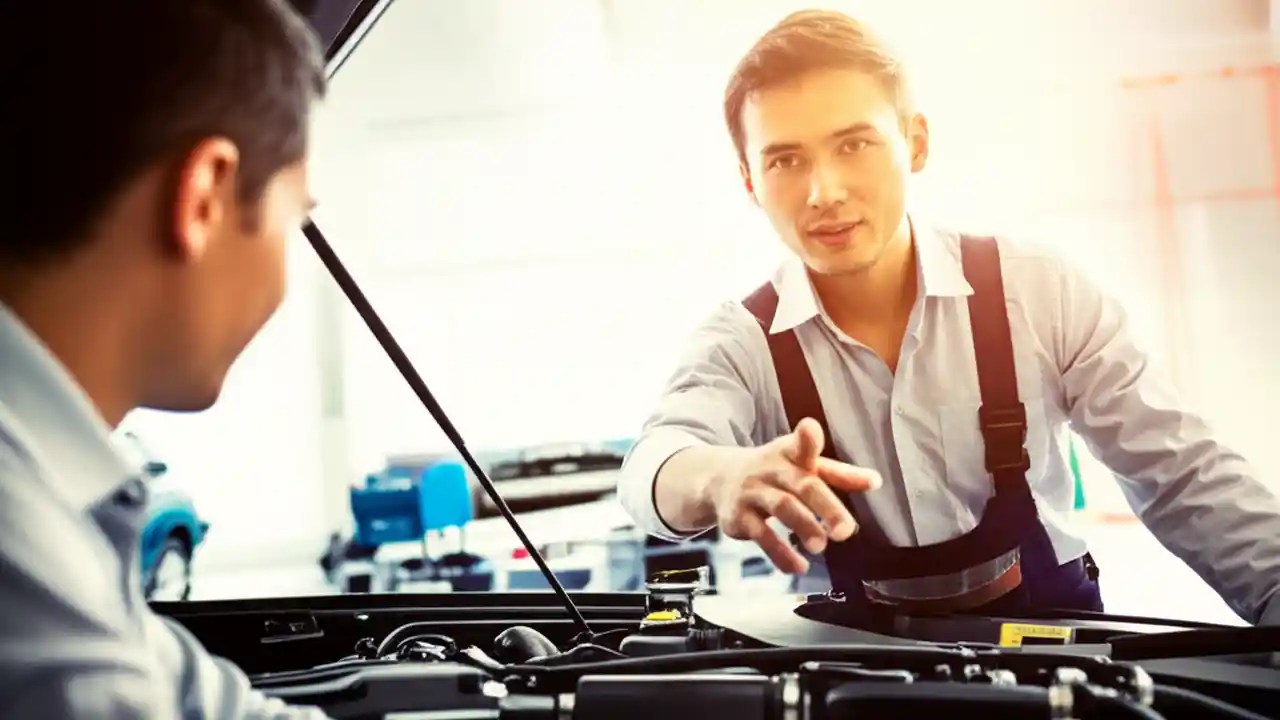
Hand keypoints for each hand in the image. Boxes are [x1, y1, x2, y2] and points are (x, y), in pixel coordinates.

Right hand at [710, 418, 880, 573]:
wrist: (720, 478)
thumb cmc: (775, 473)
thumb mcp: (803, 466)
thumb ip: (839, 474)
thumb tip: (875, 480)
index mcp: (790, 453)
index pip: (801, 444)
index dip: (807, 438)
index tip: (810, 430)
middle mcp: (771, 469)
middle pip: (802, 485)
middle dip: (826, 507)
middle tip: (845, 531)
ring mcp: (753, 492)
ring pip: (781, 507)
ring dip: (804, 527)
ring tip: (820, 546)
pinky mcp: (739, 517)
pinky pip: (761, 535)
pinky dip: (781, 553)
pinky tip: (799, 566)